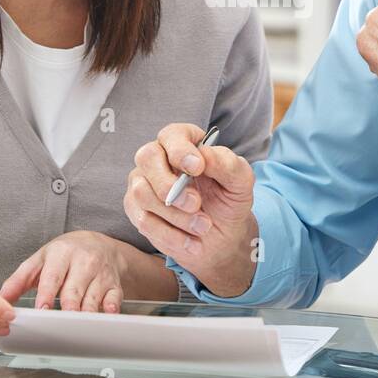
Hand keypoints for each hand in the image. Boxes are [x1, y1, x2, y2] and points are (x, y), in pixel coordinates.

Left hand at [0, 231, 127, 312]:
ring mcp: (100, 273)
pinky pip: (115, 298)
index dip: (47, 293)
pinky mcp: (114, 284)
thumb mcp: (39, 261)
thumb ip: (18, 280)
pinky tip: (108, 314)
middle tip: (63, 320)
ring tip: (80, 324)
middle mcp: (82, 262)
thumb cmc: (64, 255)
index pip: (52, 275)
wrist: (98, 243)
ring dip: (87, 311)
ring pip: (94, 296)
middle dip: (69, 305)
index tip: (43, 308)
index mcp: (60, 254)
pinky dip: (112, 307)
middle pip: (75, 288)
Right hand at [123, 123, 258, 297]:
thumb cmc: (229, 200)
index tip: (198, 168)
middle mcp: (158, 159)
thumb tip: (205, 155)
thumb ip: (227, 164)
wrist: (222, 236)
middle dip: (170, 185)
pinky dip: (172, 236)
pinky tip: (193, 243)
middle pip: (146, 158)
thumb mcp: (240, 182)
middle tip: (196, 204)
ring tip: (203, 226)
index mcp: (183, 142)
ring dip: (176, 215)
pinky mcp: (137, 211)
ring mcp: (143, 184)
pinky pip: (144, 221)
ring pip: (143, 193)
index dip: (181, 150)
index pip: (171, 135)